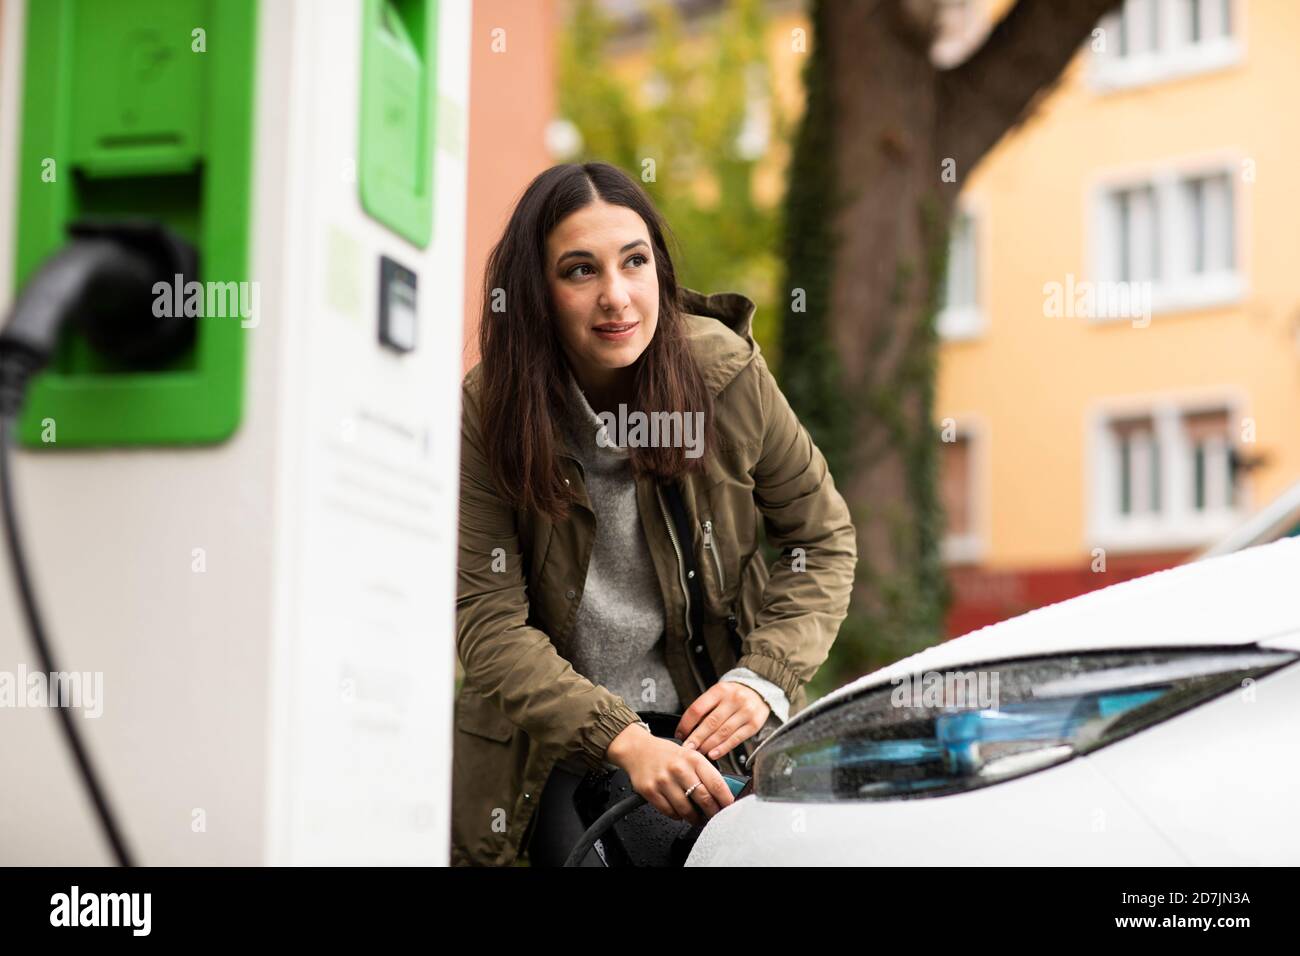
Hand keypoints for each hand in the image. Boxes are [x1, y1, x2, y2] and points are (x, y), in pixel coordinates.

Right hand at [605, 723, 734, 825]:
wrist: (637, 749)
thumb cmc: (666, 754)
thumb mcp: (689, 755)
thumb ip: (704, 772)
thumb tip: (721, 794)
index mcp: (693, 758)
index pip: (716, 783)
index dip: (726, 799)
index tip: (729, 807)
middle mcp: (679, 769)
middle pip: (704, 799)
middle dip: (712, 812)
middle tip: (714, 816)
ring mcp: (663, 781)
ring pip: (686, 810)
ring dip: (694, 818)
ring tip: (696, 817)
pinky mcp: (650, 791)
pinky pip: (669, 812)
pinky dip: (677, 816)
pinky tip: (679, 812)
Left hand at [675, 681, 769, 761]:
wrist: (760, 692)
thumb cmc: (734, 696)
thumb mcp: (718, 694)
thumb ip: (706, 709)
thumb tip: (688, 730)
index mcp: (720, 690)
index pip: (698, 708)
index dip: (686, 723)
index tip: (680, 734)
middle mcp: (733, 699)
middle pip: (710, 722)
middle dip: (696, 738)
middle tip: (687, 748)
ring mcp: (745, 711)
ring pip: (723, 732)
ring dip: (708, 745)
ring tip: (699, 752)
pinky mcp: (754, 724)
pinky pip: (736, 739)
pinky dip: (723, 748)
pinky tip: (713, 754)